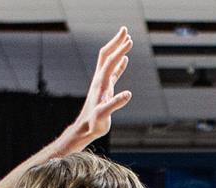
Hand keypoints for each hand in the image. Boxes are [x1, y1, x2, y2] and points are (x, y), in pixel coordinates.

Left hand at [56, 27, 134, 151]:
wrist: (85, 128)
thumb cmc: (93, 123)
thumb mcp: (104, 115)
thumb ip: (115, 103)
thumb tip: (128, 94)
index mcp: (100, 83)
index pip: (110, 61)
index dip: (119, 50)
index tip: (129, 40)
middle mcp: (100, 80)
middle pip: (107, 55)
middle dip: (116, 42)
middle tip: (125, 30)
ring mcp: (103, 83)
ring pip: (110, 61)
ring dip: (117, 50)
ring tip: (127, 40)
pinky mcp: (106, 89)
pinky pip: (114, 72)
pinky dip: (120, 64)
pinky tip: (125, 60)